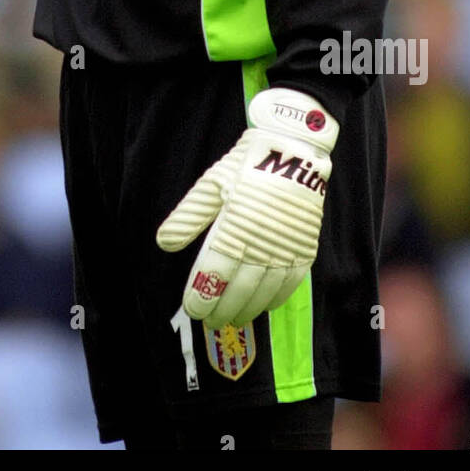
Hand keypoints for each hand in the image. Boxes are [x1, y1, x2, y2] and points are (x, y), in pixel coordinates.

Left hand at [156, 86, 338, 328]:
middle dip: (222, 308)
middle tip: (209, 321)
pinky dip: (275, 299)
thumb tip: (164, 242)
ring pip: (264, 291)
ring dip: (247, 309)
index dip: (202, 295)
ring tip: (233, 319)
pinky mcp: (304, 247)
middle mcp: (261, 241)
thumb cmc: (247, 165)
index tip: (192, 308)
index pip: (214, 273)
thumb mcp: (211, 184)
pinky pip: (290, 283)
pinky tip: (263, 306)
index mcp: (235, 226)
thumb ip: (189, 216)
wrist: (293, 149)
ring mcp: (286, 247)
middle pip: (239, 289)